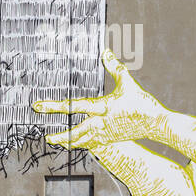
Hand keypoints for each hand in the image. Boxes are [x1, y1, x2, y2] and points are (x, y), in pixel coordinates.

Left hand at [34, 49, 163, 149]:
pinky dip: (80, 144)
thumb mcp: (128, 83)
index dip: (54, 106)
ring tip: (54, 141)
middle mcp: (101, 124)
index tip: (39, 106)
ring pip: (81, 141)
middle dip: (58, 135)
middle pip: (74, 132)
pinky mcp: (110, 140)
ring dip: (67, 141)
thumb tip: (105, 51)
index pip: (73, 106)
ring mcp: (105, 134)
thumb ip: (114, 67)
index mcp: (102, 108)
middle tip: (45, 136)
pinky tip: (74, 143)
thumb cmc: (142, 103)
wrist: (156, 123)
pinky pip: (90, 144)